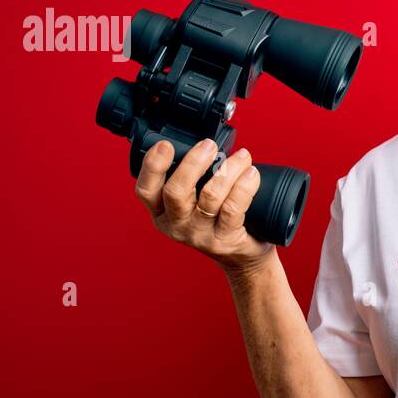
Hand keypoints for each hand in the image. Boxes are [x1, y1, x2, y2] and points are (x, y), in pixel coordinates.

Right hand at [135, 138, 274, 274]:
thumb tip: (205, 140)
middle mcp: (176, 225)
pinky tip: (251, 173)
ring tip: (242, 156)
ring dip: (228, 171)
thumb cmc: (218, 219)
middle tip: (210, 145)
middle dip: (194, 163)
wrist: (242, 256)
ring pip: (209, 197)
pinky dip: (244, 187)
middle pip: (176, 191)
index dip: (152, 166)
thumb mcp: (194, 202)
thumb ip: (192, 177)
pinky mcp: (224, 240)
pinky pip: (233, 209)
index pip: (145, 190)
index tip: (165, 144)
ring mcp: (200, 235)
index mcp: (162, 212)